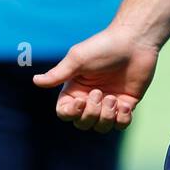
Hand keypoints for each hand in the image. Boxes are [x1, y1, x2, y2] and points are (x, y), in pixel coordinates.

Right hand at [32, 22, 160, 131]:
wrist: (134, 42)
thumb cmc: (103, 47)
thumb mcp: (77, 59)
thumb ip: (58, 74)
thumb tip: (35, 81)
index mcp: (75, 88)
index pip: (65, 113)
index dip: (71, 113)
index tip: (81, 100)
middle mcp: (90, 98)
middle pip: (82, 123)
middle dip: (91, 113)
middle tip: (100, 92)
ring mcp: (108, 103)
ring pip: (101, 127)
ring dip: (107, 116)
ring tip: (113, 98)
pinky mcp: (126, 104)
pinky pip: (121, 125)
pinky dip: (122, 119)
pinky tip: (125, 104)